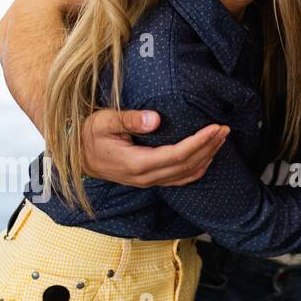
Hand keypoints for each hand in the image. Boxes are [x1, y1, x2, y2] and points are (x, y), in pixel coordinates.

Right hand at [80, 108, 225, 186]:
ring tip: (221, 139)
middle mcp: (145, 177)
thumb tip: (156, 119)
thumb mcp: (104, 121)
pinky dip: (197, 169)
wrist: (75, 156)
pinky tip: (207, 157)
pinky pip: (179, 179)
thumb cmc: (89, 135)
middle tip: (225, 129)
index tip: (215, 127)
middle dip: (209, 147)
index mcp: (136, 163)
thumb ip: (130, 119)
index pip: (177, 154)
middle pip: (187, 165)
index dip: (199, 142)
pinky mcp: (149, 181)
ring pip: (185, 174)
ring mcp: (148, 182)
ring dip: (207, 157)